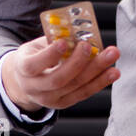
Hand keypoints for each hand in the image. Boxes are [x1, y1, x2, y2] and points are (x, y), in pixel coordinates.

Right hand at [0, 35, 119, 114]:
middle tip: (91, 47)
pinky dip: (100, 82)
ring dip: (96, 72)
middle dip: (78, 62)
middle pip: (58, 79)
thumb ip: (53, 40)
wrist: (24, 81)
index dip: (50, 55)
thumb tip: (78, 32)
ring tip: (111, 57)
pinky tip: (112, 72)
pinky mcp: (63, 103)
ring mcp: (49, 99)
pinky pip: (83, 93)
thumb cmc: (34, 57)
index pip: (34, 65)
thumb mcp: (36, 46)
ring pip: (74, 87)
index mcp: (23, 69)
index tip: (64, 43)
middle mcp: (35, 88)